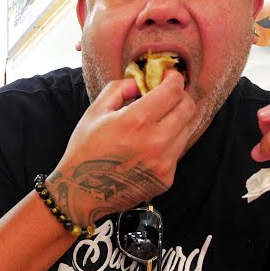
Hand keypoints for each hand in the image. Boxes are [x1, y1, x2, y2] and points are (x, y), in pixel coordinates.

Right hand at [47, 70, 196, 225]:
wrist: (81, 193)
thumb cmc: (84, 151)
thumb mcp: (95, 112)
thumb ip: (119, 88)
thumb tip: (140, 82)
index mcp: (137, 121)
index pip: (174, 91)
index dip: (174, 79)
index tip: (169, 77)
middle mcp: (156, 142)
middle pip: (188, 108)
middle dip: (180, 97)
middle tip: (167, 97)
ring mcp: (164, 163)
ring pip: (187, 130)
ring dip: (176, 120)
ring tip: (157, 122)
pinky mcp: (167, 178)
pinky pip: (177, 152)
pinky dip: (169, 143)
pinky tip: (150, 146)